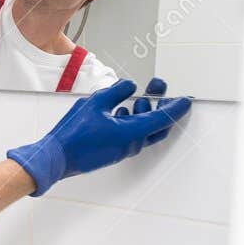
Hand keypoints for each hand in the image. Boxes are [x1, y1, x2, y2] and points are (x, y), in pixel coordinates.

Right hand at [6, 77, 190, 195]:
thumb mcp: (96, 103)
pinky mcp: (114, 152)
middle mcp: (131, 144)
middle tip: (159, 89)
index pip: (163, 118)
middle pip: (158, 125)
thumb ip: (117, 91)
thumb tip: (131, 86)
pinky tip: (120, 111)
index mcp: (131, 132)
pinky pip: (132, 135)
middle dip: (162, 106)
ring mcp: (123, 150)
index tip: (187, 99)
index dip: (176, 107)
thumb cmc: (73, 134)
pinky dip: (132, 120)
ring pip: (144, 130)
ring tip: (136, 97)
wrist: (57, 157)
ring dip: (144, 112)